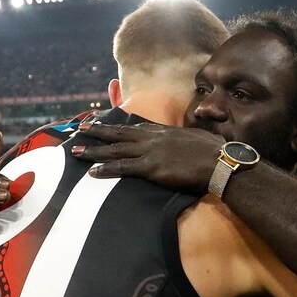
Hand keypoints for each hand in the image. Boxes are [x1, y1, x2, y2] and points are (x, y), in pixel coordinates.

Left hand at [72, 123, 225, 194]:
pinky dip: (106, 169)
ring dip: (94, 151)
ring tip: (76, 151)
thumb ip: (186, 139)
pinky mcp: (150, 168)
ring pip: (115, 150)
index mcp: (163, 132)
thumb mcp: (197, 139)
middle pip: (119, 134)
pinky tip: (92, 172)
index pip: (135, 128)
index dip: (117, 126)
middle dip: (98, 132)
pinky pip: (122, 168)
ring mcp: (149, 152)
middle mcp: (152, 138)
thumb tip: (189, 141)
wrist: (219, 162)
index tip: (103, 124)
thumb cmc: (214, 153)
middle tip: (81, 129)